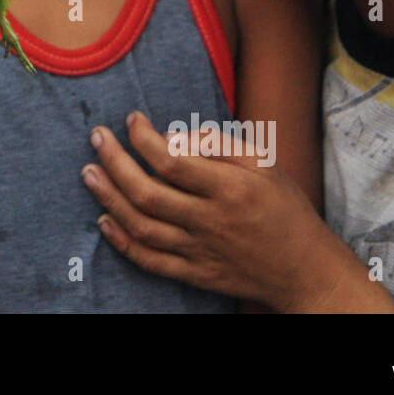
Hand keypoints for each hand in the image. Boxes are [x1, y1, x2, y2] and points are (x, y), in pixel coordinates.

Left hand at [81, 112, 365, 311]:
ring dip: (108, 197)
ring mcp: (200, 251)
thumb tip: (178, 134)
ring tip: (88, 173)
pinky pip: (149, 260)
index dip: (144, 138)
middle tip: (96, 138)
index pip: (173, 161)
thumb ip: (222, 145)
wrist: (305, 271)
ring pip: (141, 227)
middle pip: (148, 193)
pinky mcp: (195, 274)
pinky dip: (122, 241)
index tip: (132, 120)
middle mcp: (211, 221)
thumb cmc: (286, 210)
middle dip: (114, 162)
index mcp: (230, 189)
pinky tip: (104, 220)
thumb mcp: (266, 165)